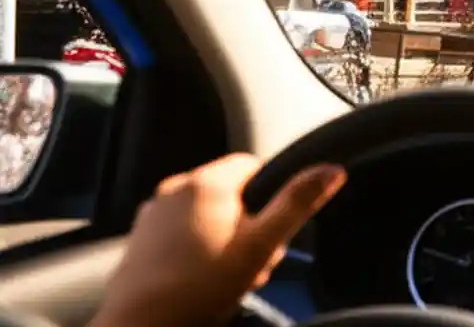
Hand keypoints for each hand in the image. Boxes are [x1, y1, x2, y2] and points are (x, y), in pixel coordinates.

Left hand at [92, 153, 345, 326]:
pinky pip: (179, 233)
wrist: (141, 326)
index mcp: (207, 182)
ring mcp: (152, 214)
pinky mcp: (139, 239)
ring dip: (222, 238)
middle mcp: (175, 188)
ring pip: (204, 214)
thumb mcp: (262, 245)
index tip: (271, 229)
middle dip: (248, 224)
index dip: (270, 195)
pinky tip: (198, 280)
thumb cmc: (202, 287)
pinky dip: (194, 250)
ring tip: (226, 276)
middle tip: (252, 262)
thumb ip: (297, 204)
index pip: (253, 164)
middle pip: (230, 193)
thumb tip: (332, 170)